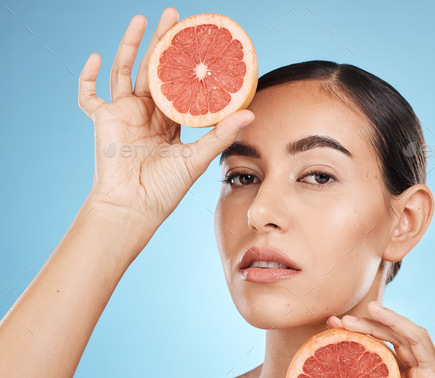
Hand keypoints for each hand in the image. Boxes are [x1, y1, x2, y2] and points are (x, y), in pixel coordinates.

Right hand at [78, 8, 253, 231]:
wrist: (135, 206)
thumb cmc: (165, 189)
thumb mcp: (197, 158)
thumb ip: (221, 134)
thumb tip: (251, 112)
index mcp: (169, 122)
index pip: (179, 85)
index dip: (187, 64)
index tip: (198, 42)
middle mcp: (147, 114)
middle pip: (154, 70)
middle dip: (163, 43)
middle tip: (174, 16)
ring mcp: (124, 114)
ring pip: (125, 71)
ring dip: (131, 45)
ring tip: (143, 19)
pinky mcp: (103, 120)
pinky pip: (89, 95)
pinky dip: (88, 77)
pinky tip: (95, 57)